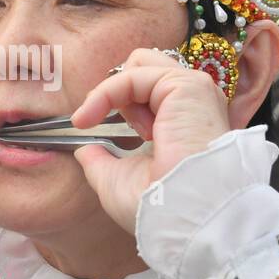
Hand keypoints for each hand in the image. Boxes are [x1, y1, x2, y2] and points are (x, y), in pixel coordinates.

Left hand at [70, 48, 230, 234]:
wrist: (181, 215)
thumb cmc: (159, 208)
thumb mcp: (118, 182)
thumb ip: (102, 161)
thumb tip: (85, 149)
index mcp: (184, 125)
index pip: (147, 94)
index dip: (115, 104)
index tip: (85, 125)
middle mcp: (192, 104)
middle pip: (147, 67)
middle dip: (118, 88)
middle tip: (101, 121)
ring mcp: (193, 91)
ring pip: (141, 63)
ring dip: (114, 91)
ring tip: (106, 125)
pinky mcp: (186, 85)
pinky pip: (132, 74)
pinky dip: (105, 93)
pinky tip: (90, 117)